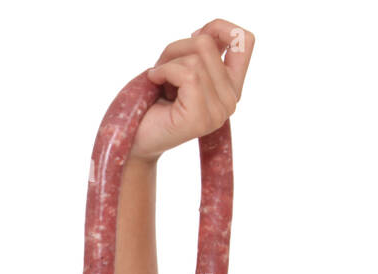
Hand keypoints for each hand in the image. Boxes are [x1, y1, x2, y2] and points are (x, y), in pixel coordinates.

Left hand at [131, 19, 255, 162]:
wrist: (132, 141)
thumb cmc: (151, 105)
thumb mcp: (180, 70)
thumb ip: (200, 53)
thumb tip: (207, 32)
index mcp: (230, 87)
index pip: (245, 41)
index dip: (220, 29)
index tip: (193, 37)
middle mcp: (230, 100)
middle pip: (208, 45)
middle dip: (176, 49)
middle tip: (161, 69)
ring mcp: (218, 111)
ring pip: (196, 59)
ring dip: (167, 63)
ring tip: (158, 80)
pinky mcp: (200, 118)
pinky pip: (187, 74)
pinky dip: (163, 72)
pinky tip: (154, 83)